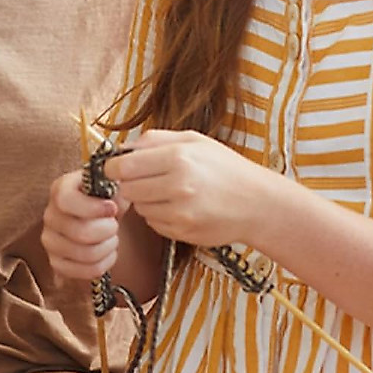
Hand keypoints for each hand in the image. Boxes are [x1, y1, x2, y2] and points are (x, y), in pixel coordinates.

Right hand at [41, 168, 121, 279]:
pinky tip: (106, 254)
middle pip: (80, 232)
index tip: (113, 209)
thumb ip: (115, 187)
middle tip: (115, 225)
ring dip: (107, 248)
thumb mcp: (112, 184)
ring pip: (84, 254)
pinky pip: (80, 272)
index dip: (93, 208)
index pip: (67, 201)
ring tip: (111, 239)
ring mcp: (50, 241)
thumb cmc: (106, 198)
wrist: (98, 214)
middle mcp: (50, 215)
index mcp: (60, 190)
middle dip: (108, 231)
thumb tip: (115, 200)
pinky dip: (101, 265)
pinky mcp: (55, 262)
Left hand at [105, 129, 268, 247]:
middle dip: (130, 184)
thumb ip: (156, 140)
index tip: (117, 168)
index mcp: (179, 157)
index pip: (124, 165)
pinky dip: (159, 216)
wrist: (258, 203)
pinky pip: (153, 224)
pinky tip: (179, 208)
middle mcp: (178, 185)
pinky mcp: (182, 232)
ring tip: (169, 193)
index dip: (114, 167)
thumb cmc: (227, 169)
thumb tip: (124, 147)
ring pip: (139, 208)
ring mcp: (180, 212)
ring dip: (146, 201)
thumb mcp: (195, 141)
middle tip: (146, 180)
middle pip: (127, 188)